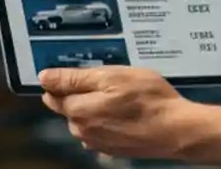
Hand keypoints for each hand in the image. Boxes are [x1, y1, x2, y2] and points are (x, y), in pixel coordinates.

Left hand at [40, 66, 199, 159]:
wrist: (175, 129)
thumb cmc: (148, 100)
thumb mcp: (112, 76)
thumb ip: (75, 78)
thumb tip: (45, 77)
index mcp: (78, 110)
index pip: (53, 94)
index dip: (62, 80)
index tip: (77, 71)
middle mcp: (82, 130)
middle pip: (69, 107)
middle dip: (80, 93)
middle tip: (106, 80)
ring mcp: (97, 142)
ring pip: (85, 119)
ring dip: (94, 107)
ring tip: (120, 95)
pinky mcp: (112, 149)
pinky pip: (100, 130)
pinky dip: (107, 120)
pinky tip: (124, 113)